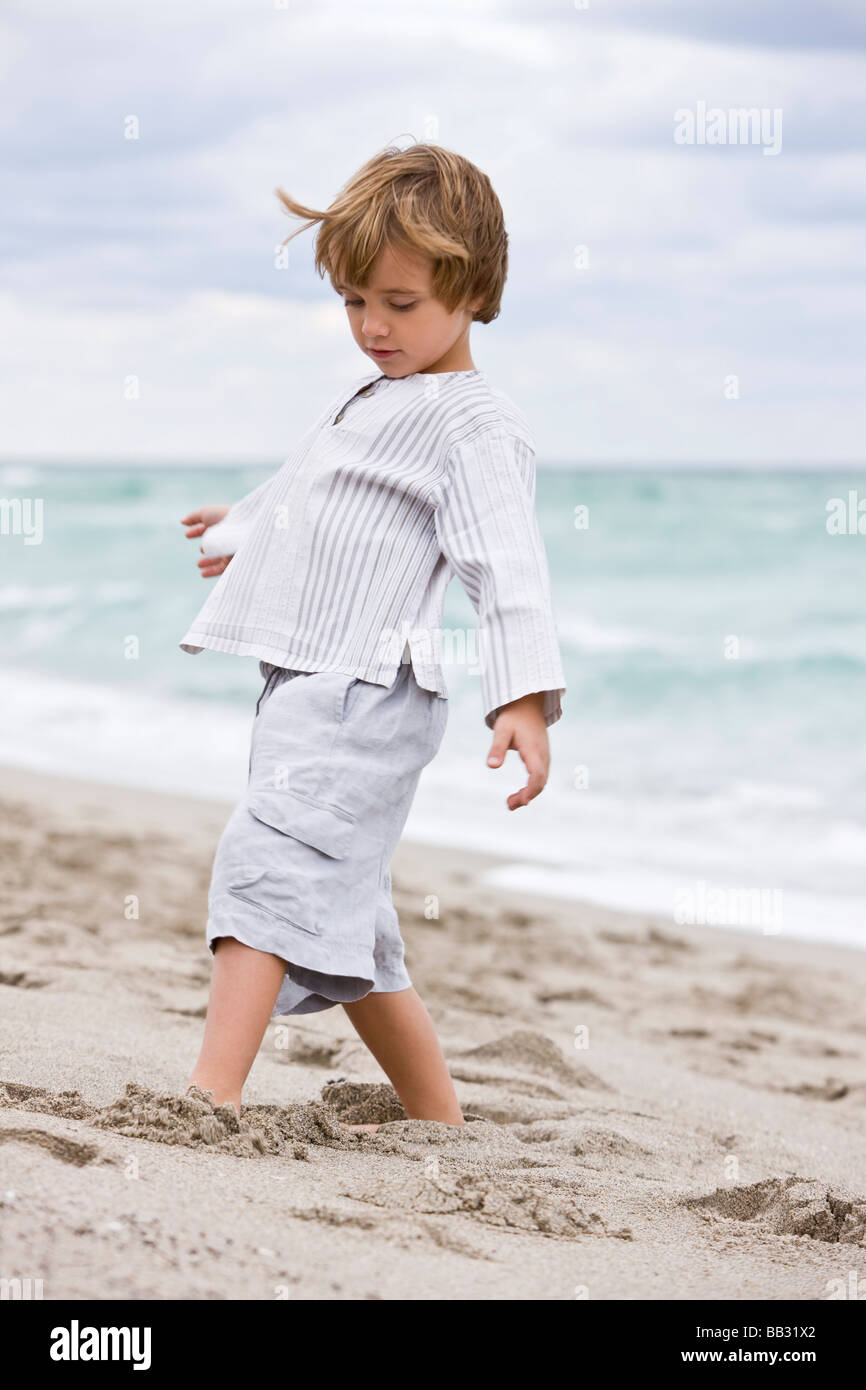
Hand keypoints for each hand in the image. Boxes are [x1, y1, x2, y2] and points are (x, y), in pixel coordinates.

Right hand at [179, 505, 232, 577]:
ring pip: (218, 558)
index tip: (187, 534)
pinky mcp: (234, 562)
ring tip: (199, 564)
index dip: (197, 531)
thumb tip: (182, 521)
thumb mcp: (206, 513)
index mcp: (220, 523)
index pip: (206, 528)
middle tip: (201, 549)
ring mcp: (230, 550)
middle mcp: (227, 537)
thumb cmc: (225, 519)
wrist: (244, 531)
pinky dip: (212, 571)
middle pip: (215, 543)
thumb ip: (193, 517)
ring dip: (209, 561)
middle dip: (207, 546)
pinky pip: (222, 569)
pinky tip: (202, 573)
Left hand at [486, 692, 549, 809]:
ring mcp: (544, 757)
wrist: (527, 705)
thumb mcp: (501, 731)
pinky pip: (540, 777)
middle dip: (528, 796)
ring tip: (510, 803)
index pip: (537, 774)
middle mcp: (543, 755)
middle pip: (541, 782)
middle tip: (509, 805)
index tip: (523, 801)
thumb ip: (497, 748)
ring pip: (542, 781)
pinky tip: (520, 794)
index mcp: (534, 749)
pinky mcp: (542, 758)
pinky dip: (532, 788)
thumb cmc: (513, 718)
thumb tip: (492, 767)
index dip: (532, 789)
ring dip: (529, 794)